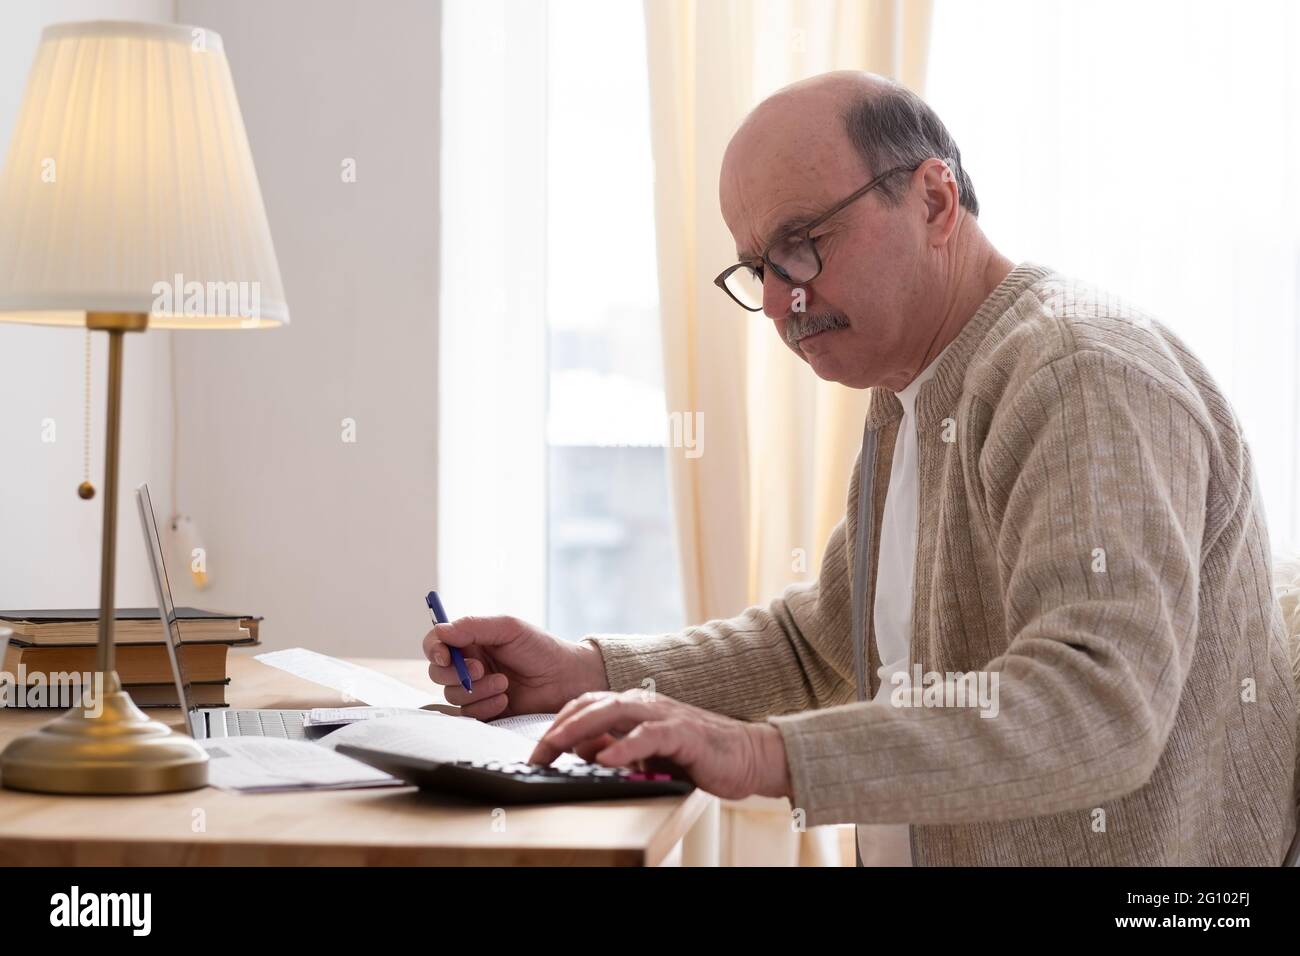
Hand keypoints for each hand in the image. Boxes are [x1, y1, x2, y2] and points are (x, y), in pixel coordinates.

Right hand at [422, 616, 608, 719]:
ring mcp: (477, 689)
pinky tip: (505, 700)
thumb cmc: (541, 648)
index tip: (445, 656)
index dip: (434, 649)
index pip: (437, 643)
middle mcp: (470, 664)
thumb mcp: (508, 628)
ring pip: (453, 695)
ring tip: (504, 684)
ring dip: (476, 691)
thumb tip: (441, 630)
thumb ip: (473, 627)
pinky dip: (485, 707)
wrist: (567, 678)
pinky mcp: (486, 710)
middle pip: (438, 672)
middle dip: (455, 673)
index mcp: (472, 641)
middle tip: (480, 670)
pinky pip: (469, 714)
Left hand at [527, 690, 791, 800]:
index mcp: (635, 707)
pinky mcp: (685, 733)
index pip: (586, 706)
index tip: (535, 752)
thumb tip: (583, 753)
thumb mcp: (648, 757)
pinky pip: (650, 736)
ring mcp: (666, 715)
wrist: (749, 755)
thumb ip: (617, 750)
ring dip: (582, 728)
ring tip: (557, 745)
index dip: (558, 725)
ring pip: (615, 711)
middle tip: (536, 753)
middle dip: (560, 727)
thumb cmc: (698, 756)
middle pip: (592, 704)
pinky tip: (606, 760)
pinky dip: (625, 747)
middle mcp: (646, 704)